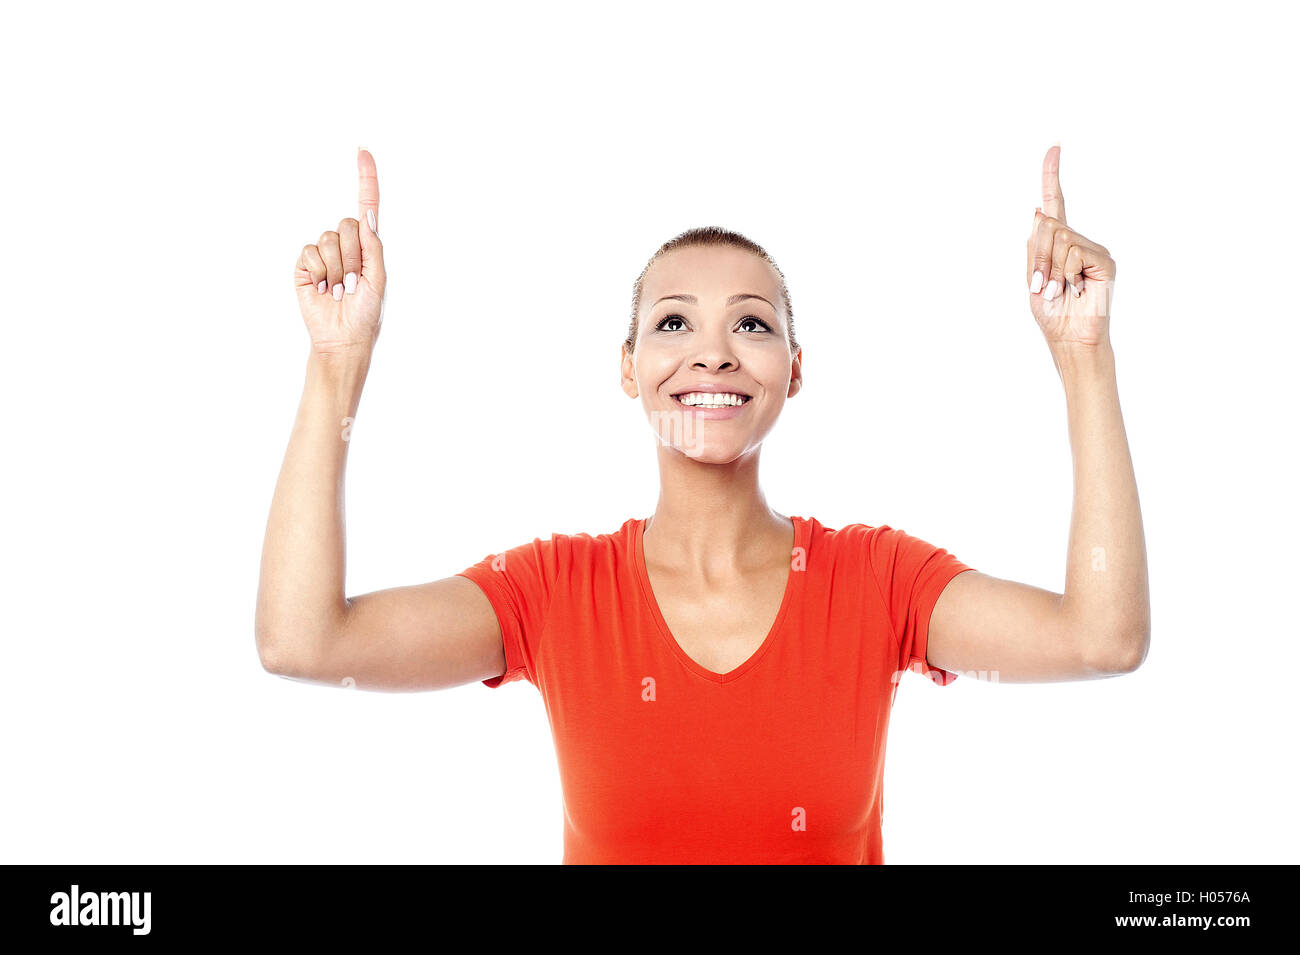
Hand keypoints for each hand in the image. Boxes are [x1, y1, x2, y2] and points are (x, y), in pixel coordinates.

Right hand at [294, 148, 386, 354]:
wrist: (342, 339)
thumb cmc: (366, 313)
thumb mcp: (379, 279)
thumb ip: (373, 246)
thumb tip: (366, 214)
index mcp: (368, 247)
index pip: (366, 206)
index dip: (366, 179)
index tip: (362, 151)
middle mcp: (345, 245)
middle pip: (347, 225)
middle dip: (352, 257)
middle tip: (353, 284)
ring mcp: (323, 255)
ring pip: (328, 239)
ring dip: (336, 269)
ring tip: (339, 291)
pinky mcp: (304, 265)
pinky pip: (310, 253)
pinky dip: (318, 274)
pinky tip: (321, 290)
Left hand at [1026, 145, 1115, 347]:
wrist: (1069, 338)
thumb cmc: (1052, 312)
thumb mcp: (1033, 278)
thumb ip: (1035, 246)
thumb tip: (1039, 211)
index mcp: (1057, 244)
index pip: (1055, 204)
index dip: (1052, 176)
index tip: (1054, 148)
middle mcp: (1077, 242)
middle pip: (1047, 224)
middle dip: (1038, 257)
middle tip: (1045, 285)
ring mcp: (1094, 250)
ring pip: (1060, 237)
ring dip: (1050, 267)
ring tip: (1060, 289)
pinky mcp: (1105, 261)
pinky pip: (1074, 252)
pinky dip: (1066, 273)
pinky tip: (1076, 289)